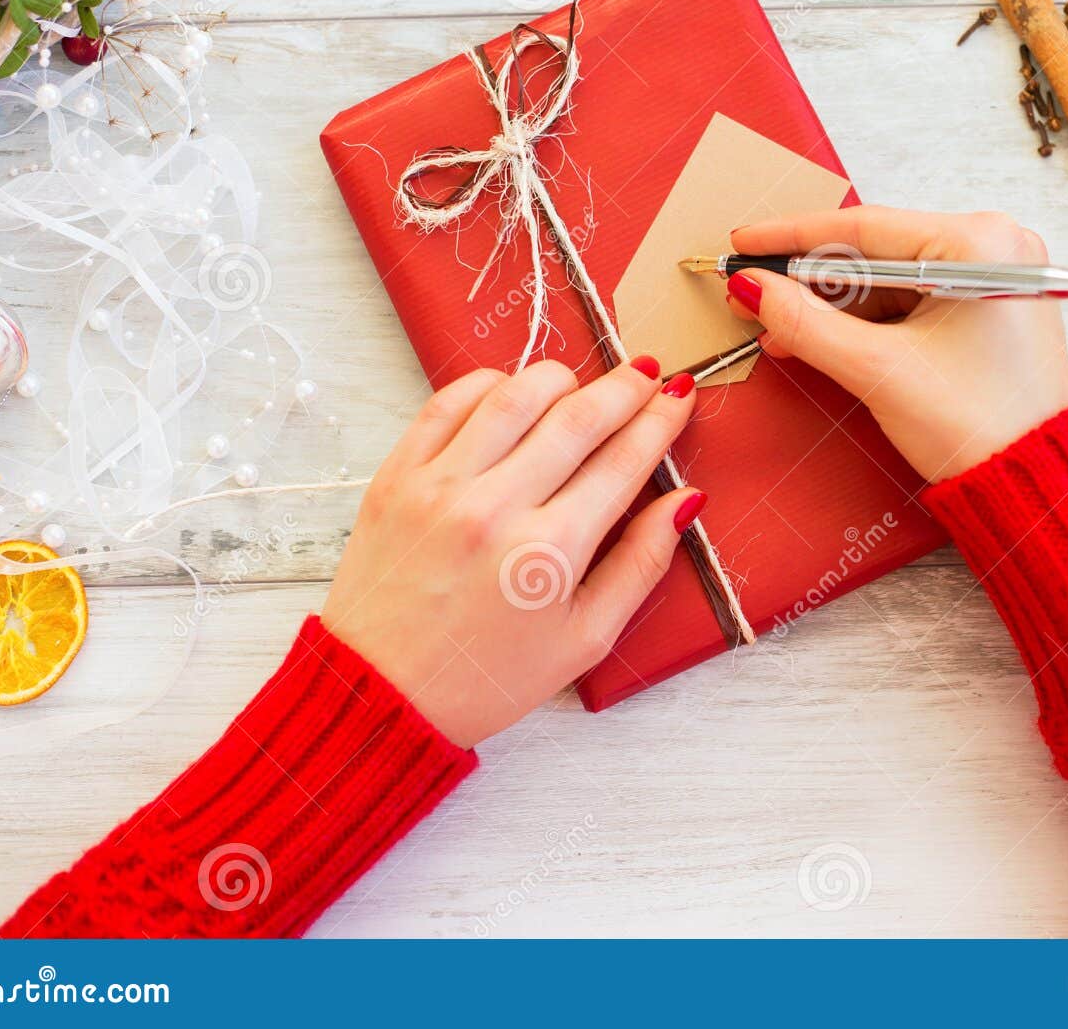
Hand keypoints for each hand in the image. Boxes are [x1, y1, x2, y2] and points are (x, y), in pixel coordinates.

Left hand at [321, 359, 703, 748]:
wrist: (382, 693)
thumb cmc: (488, 677)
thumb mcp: (584, 639)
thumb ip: (640, 565)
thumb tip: (685, 503)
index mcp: (548, 552)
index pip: (622, 461)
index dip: (659, 421)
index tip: (679, 396)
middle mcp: (494, 507)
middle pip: (576, 417)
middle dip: (623, 389)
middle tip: (646, 374)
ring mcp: (439, 486)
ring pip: (514, 395)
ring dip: (559, 378)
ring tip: (581, 386)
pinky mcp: (397, 477)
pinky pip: (447, 403)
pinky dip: (487, 385)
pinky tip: (510, 393)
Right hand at [725, 206, 1067, 481]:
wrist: (1034, 486)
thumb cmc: (978, 427)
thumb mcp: (878, 371)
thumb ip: (807, 323)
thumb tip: (753, 288)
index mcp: (979, 244)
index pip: (865, 227)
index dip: (792, 236)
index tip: (745, 243)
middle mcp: (995, 246)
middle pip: (876, 250)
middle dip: (809, 278)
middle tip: (752, 289)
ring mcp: (994, 276)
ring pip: (890, 278)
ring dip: (833, 305)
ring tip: (778, 326)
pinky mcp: (988, 308)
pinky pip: (912, 300)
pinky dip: (866, 321)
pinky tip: (820, 337)